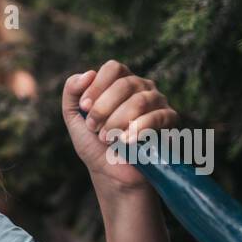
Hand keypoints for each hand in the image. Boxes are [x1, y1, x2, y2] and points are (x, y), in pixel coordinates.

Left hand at [62, 61, 179, 190]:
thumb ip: (72, 92)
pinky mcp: (169, 119)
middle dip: (103, 109)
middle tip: (94, 128)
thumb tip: (88, 73)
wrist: (110, 172)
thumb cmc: (94, 143)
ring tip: (107, 139)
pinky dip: (137, 130)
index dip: (96, 87)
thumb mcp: (74, 117)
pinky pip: (156, 118)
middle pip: (125, 84)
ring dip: (117, 122)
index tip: (84, 109)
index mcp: (119, 81)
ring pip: (140, 101)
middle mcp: (141, 86)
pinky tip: (125, 142)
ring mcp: (157, 101)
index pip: (113, 68)